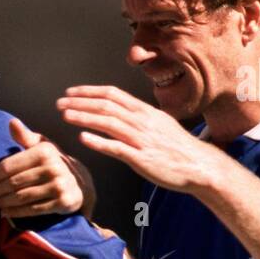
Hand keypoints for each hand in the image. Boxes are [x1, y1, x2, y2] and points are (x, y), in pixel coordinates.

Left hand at [0, 119, 94, 218]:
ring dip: (3, 202)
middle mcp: (53, 167)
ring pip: (22, 197)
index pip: (10, 165)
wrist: (80, 182)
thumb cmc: (53, 162)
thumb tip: (11, 122)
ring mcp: (59, 185)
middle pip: (14, 182)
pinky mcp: (63, 202)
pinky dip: (16, 212)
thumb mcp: (42, 146)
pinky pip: (33, 209)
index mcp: (45, 151)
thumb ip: (25, 136)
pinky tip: (5, 212)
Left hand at [57, 86, 223, 192]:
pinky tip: (84, 138)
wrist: (200, 166)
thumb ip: (138, 117)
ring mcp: (142, 139)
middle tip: (59, 103)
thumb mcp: (159, 124)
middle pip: (107, 105)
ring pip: (109, 122)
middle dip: (80, 102)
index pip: (113, 94)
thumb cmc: (177, 148)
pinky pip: (118, 148)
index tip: (71, 92)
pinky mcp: (142, 158)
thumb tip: (120, 111)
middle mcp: (142, 121)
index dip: (89, 92)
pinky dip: (99, 142)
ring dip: (84, 117)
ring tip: (65, 115)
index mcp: (145, 111)